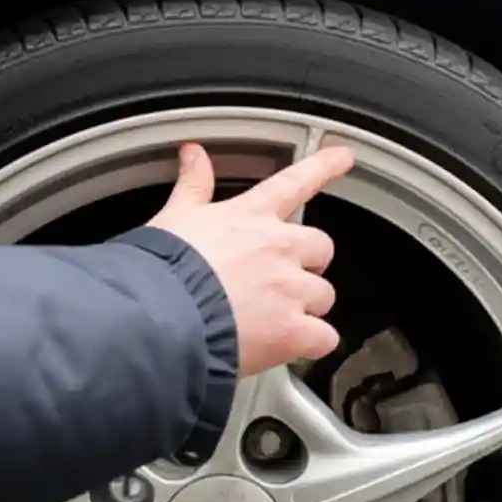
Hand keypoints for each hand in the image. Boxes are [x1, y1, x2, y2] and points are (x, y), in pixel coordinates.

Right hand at [148, 142, 354, 376]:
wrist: (157, 318)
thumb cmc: (160, 271)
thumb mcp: (174, 217)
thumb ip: (192, 185)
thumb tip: (193, 154)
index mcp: (251, 217)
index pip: (295, 182)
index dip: (324, 166)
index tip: (344, 156)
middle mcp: (279, 248)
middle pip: (321, 247)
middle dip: (309, 264)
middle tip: (283, 279)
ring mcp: (290, 290)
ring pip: (324, 295)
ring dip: (307, 307)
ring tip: (273, 319)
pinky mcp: (293, 331)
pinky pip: (324, 337)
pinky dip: (311, 344)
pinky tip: (289, 347)